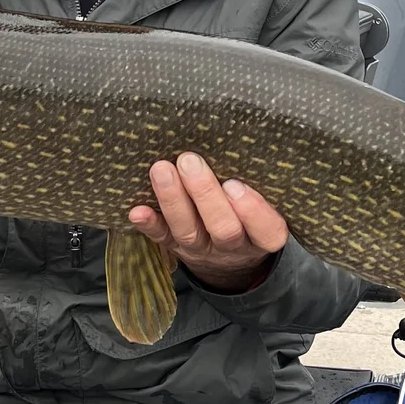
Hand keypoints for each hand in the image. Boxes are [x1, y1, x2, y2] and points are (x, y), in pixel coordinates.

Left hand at [129, 151, 287, 293]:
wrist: (228, 261)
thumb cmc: (248, 217)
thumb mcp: (264, 209)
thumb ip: (258, 185)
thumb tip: (236, 142)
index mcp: (262, 236)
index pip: (266, 230)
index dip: (253, 211)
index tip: (234, 184)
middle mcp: (233, 246)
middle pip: (224, 229)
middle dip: (205, 195)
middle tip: (190, 162)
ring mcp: (203, 249)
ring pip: (189, 231)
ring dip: (173, 200)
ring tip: (161, 170)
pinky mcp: (176, 247)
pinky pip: (161, 238)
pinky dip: (149, 224)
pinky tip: (137, 210)